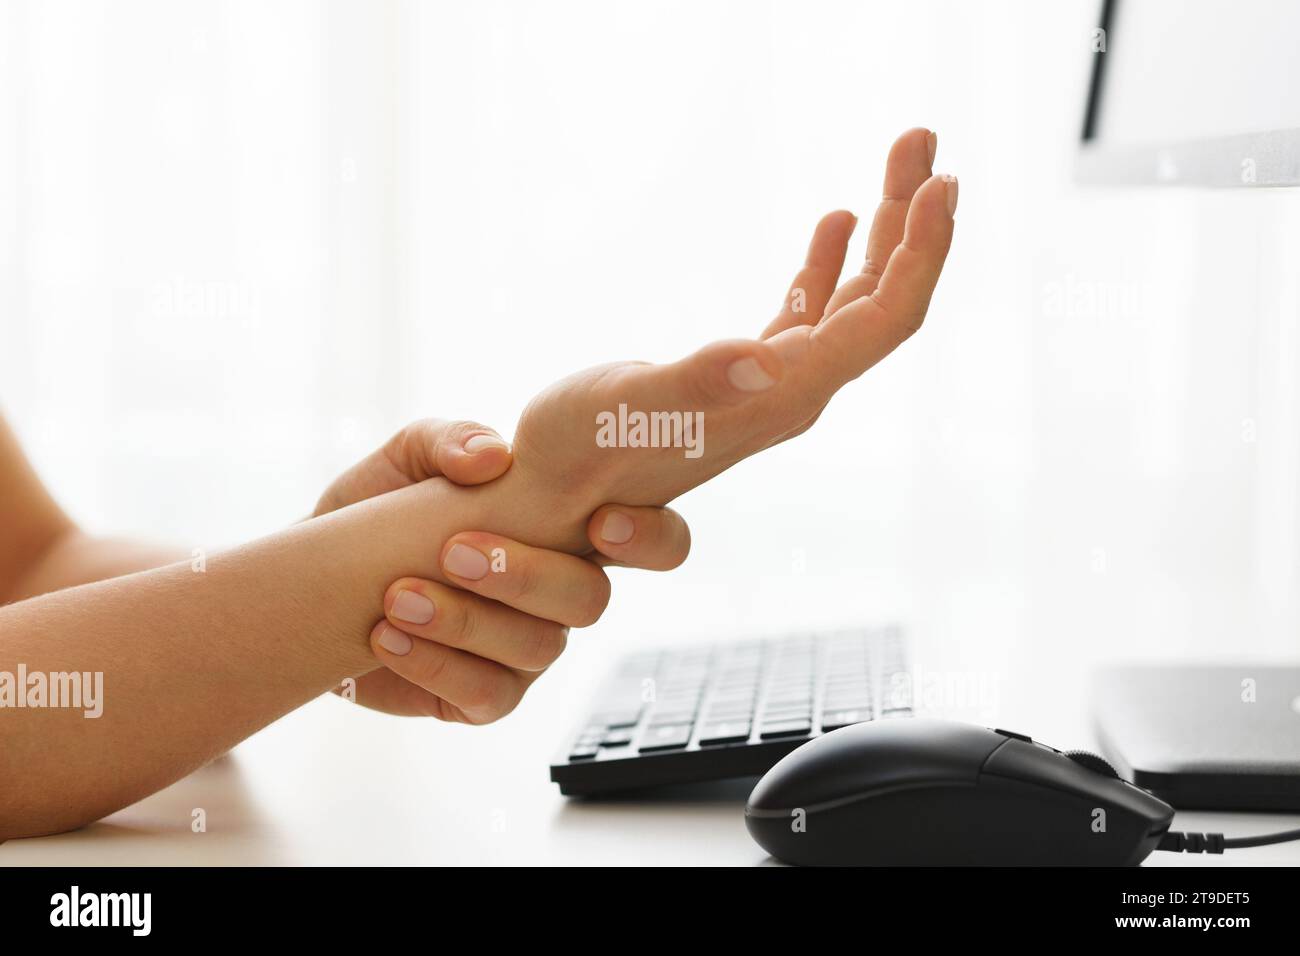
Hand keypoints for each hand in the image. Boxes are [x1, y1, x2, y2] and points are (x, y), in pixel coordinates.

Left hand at [315, 418, 690, 718]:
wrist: (314, 571)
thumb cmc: (381, 505)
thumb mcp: (411, 453)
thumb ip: (454, 439)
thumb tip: (494, 459)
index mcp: (568, 530)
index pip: (653, 540)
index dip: (649, 537)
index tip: (600, 520)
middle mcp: (561, 594)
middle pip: (591, 600)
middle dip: (527, 575)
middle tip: (453, 550)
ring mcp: (527, 650)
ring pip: (538, 648)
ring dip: (465, 620)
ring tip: (397, 595)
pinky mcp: (484, 695)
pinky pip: (489, 695)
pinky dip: (435, 664)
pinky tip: (386, 634)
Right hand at [504, 128, 955, 540]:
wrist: (551, 499)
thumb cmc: (575, 454)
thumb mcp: (624, 408)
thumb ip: (694, 383)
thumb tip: (767, 356)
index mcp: (781, 397)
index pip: (881, 323)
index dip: (921, 253)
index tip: (941, 181)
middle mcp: (791, 393)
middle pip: (881, 303)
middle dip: (911, 220)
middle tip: (923, 137)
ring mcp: (770, 386)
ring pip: (849, 301)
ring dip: (880, 231)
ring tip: (900, 158)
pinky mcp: (742, 378)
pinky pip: (806, 312)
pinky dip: (827, 263)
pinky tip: (836, 221)